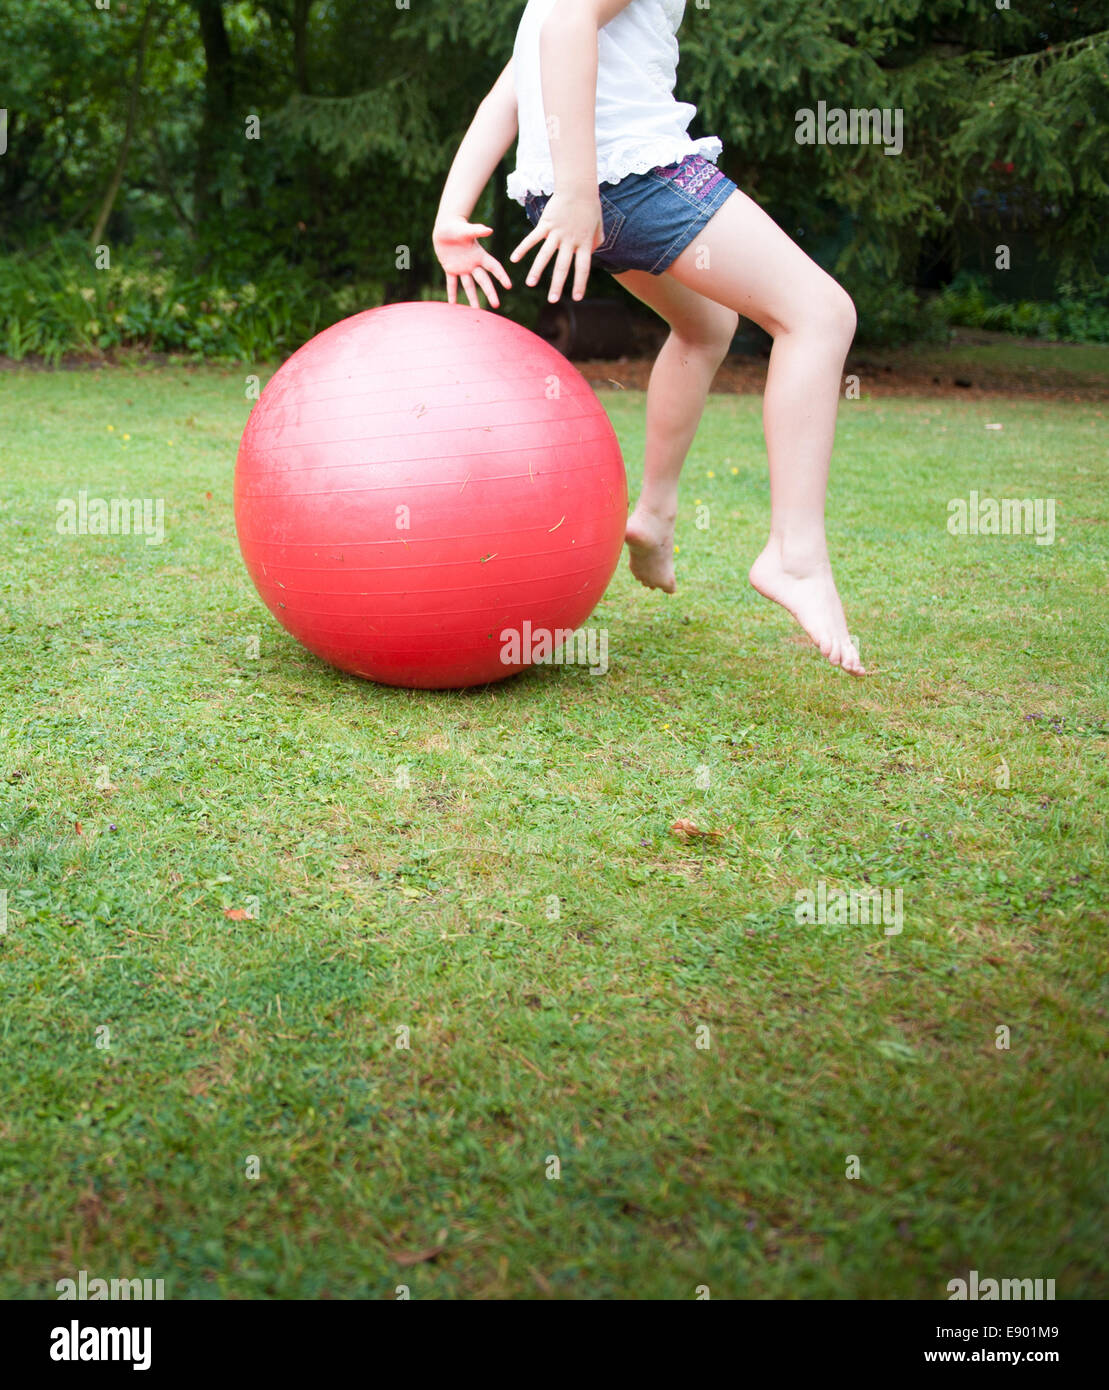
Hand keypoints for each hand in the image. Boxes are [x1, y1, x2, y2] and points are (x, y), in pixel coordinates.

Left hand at [433, 214, 512, 308]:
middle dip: (490, 293)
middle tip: (496, 305)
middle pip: (484, 281)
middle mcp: (473, 264)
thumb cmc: (456, 225)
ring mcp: (462, 267)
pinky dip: (452, 293)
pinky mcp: (450, 268)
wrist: (445, 225)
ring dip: (472, 298)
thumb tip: (489, 230)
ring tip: (476, 311)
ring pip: (469, 286)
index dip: (501, 276)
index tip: (509, 286)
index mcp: (479, 255)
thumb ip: (477, 230)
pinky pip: (451, 283)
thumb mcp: (466, 229)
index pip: (494, 267)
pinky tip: (452, 304)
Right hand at [509, 188, 603, 302]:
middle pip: (562, 267)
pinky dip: (522, 248)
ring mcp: (556, 233)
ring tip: (530, 284)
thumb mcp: (599, 226)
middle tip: (552, 300)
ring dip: (537, 271)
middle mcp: (570, 241)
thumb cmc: (590, 206)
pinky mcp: (546, 224)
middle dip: (557, 285)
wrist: (578, 187)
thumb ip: (596, 242)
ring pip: (545, 255)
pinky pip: (532, 239)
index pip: (583, 268)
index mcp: (584, 243)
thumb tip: (593, 253)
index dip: (580, 283)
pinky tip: (514, 259)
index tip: (577, 298)